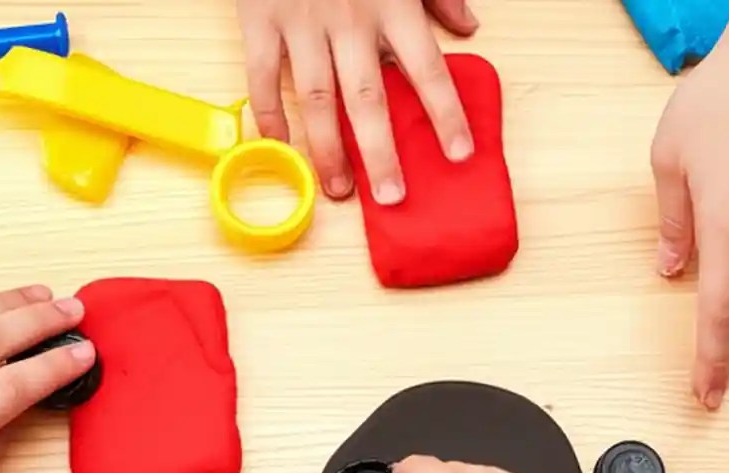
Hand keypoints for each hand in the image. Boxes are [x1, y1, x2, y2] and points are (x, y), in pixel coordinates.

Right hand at [237, 0, 476, 203]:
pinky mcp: (260, 21)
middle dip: (383, 153)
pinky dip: (271, 117)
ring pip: (317, 99)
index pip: (427, 69)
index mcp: (392, 3)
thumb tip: (468, 28)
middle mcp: (350, 19)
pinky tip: (282, 148)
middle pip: (369, 99)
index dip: (446, 113)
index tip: (459, 153)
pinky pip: (264, 79)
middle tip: (392, 197)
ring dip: (328, 149)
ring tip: (339, 189)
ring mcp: (301, 23)